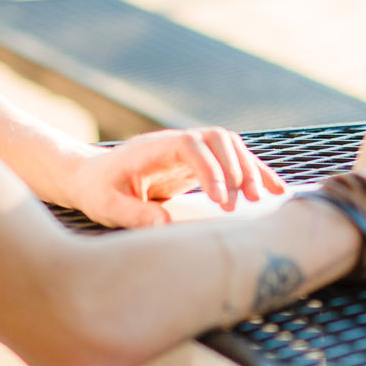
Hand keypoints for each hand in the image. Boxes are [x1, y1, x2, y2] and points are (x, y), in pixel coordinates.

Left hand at [66, 128, 287, 228]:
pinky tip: (273, 190)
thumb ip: (134, 214)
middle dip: (238, 167)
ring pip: (232, 146)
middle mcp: (178, 141)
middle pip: (219, 140)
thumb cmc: (99, 190)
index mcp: (155, 147)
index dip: (211, 169)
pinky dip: (253, 171)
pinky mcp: (200, 161)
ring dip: (250, 169)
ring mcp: (191, 149)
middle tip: (248, 201)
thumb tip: (165, 225)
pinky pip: (232, 159)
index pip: (191, 146)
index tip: (220, 200)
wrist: (93, 176)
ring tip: (264, 198)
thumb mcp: (107, 206)